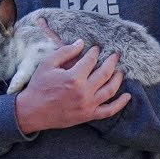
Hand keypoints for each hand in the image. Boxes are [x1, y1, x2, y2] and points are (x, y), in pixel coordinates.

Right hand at [13, 19, 130, 133]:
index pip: (91, 60)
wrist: (32, 111)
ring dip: (118, 79)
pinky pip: (109, 111)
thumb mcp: (47, 64)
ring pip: (110, 90)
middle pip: (105, 73)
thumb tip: (81, 43)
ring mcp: (87, 105)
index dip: (95, 52)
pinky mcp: (88, 115)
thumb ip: (65, 52)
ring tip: (120, 71)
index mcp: (73, 77)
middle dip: (112, 61)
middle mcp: (84, 92)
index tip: (97, 48)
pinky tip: (127, 96)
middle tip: (115, 55)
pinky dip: (120, 104)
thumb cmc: (38, 86)